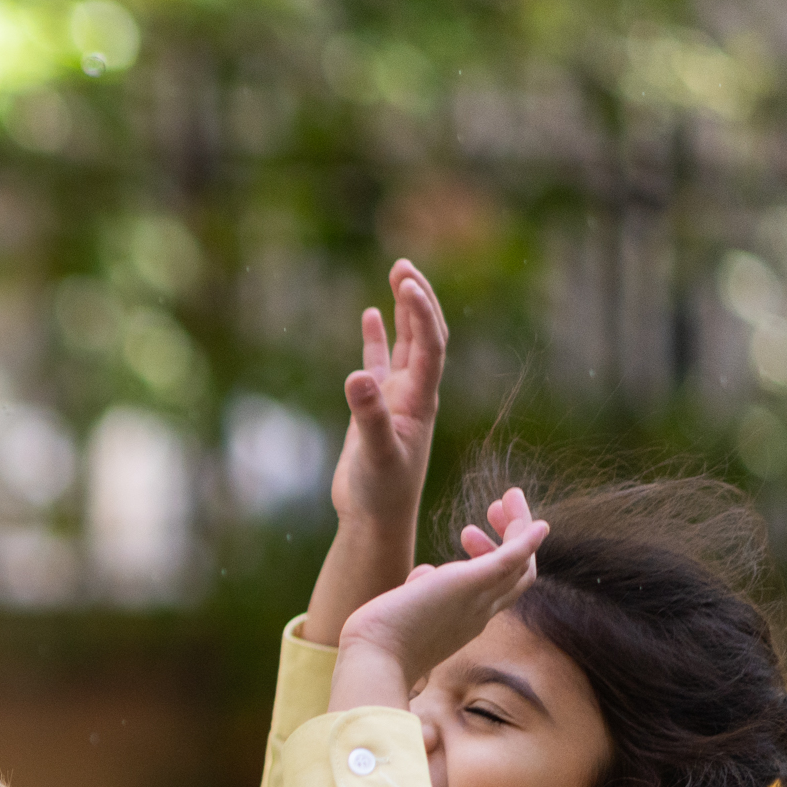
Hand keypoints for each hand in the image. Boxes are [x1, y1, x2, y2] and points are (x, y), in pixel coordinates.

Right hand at [300, 261, 447, 646]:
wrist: (375, 520)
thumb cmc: (380, 492)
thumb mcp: (376, 455)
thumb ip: (368, 415)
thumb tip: (357, 376)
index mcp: (420, 401)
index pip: (429, 346)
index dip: (421, 314)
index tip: (406, 285)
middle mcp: (414, 394)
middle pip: (426, 335)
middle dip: (418, 299)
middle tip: (404, 266)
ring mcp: (395, 399)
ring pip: (406, 344)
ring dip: (404, 310)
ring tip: (398, 274)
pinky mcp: (375, 409)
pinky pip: (380, 363)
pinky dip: (378, 337)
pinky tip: (371, 314)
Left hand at [328, 490, 547, 712]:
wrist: (373, 659)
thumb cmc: (376, 643)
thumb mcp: (401, 611)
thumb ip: (418, 591)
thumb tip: (423, 573)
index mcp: (465, 622)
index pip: (495, 589)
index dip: (490, 556)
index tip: (467, 533)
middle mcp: (479, 615)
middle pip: (517, 577)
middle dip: (513, 540)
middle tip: (493, 510)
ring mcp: (479, 601)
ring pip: (521, 566)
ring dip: (518, 528)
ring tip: (499, 502)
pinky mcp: (471, 584)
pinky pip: (513, 561)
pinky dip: (526, 541)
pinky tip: (537, 523)